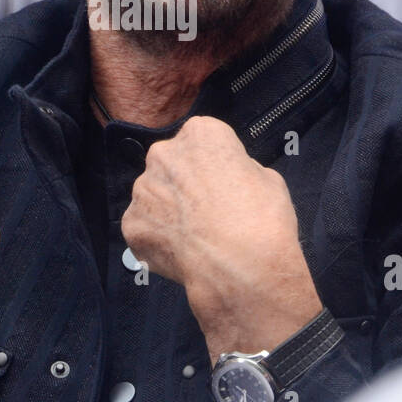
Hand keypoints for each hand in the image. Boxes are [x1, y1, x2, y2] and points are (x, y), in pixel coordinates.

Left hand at [121, 116, 320, 361]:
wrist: (240, 268)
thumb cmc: (262, 219)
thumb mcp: (269, 180)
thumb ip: (240, 170)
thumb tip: (231, 179)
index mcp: (200, 133)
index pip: (204, 141)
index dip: (216, 165)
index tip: (225, 185)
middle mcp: (164, 154)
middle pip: (173, 165)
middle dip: (185, 184)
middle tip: (207, 212)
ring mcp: (143, 190)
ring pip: (155, 196)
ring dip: (169, 211)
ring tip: (195, 238)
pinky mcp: (132, 224)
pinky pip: (145, 227)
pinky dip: (159, 239)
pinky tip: (181, 253)